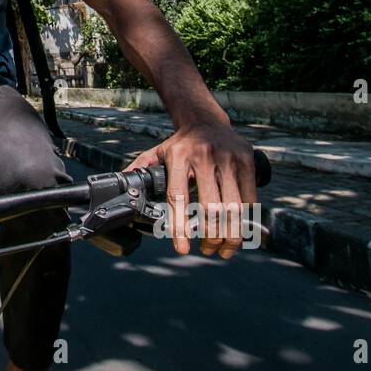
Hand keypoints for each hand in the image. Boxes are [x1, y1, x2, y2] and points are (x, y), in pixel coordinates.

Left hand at [126, 122, 255, 258]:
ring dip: (230, 235)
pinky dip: (245, 219)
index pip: (177, 198)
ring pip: (233, 208)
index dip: (180, 227)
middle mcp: (203, 156)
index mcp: (177, 156)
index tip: (182, 249)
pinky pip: (250, 198)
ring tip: (223, 249)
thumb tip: (121, 180)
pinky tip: (237, 230)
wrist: (206, 120)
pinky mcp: (247, 160)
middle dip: (210, 237)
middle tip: (207, 249)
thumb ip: (141, 168)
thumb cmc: (181, 144)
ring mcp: (227, 158)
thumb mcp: (158, 152)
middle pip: (210, 209)